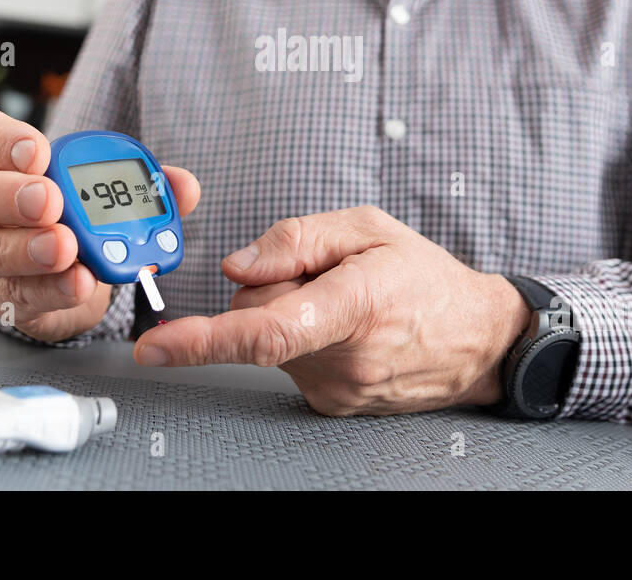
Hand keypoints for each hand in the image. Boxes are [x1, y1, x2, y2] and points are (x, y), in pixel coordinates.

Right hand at [0, 109, 199, 342]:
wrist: (79, 282)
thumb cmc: (84, 223)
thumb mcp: (116, 198)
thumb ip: (148, 187)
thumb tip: (184, 185)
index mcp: (3, 165)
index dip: (1, 140)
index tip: (38, 152)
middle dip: (3, 195)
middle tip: (50, 202)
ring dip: (23, 249)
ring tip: (65, 249)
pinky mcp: (2, 298)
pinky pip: (15, 294)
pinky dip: (52, 289)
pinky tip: (80, 283)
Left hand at [133, 206, 530, 414]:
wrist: (477, 340)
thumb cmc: (425, 278)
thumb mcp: (370, 228)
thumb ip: (297, 239)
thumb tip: (237, 267)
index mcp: (353, 306)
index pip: (266, 330)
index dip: (202, 340)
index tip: (155, 348)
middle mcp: (342, 359)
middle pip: (256, 318)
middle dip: (270, 289)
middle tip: (324, 275)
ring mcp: (336, 389)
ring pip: (269, 342)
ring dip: (291, 316)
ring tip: (347, 305)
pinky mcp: (331, 404)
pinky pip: (287, 361)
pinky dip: (303, 340)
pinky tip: (347, 331)